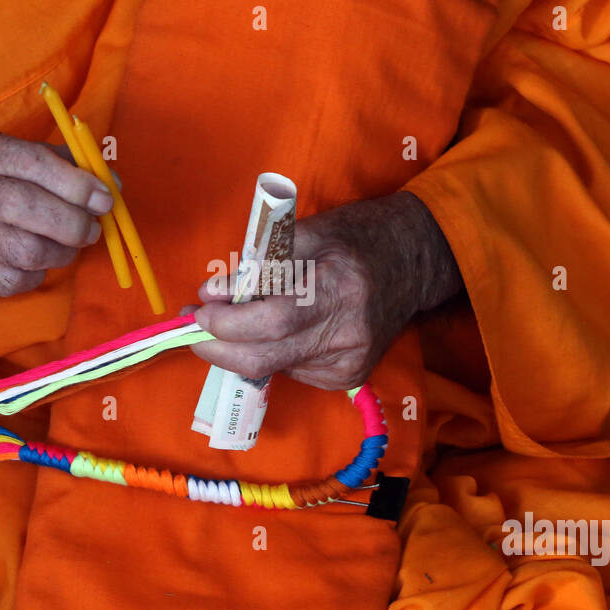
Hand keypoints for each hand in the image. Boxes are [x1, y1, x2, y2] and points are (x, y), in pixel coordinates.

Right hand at [0, 123, 112, 295]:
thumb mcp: (5, 152)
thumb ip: (57, 161)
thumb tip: (111, 183)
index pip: (32, 162)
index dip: (76, 183)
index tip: (106, 197)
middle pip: (28, 207)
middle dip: (74, 222)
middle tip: (93, 229)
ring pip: (28, 250)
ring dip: (62, 252)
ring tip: (68, 245)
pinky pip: (15, 280)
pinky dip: (37, 273)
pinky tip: (36, 261)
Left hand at [188, 192, 462, 389]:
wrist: (414, 261)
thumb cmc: (355, 238)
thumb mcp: (308, 232)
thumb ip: (257, 263)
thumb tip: (210, 294)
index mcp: (339, 289)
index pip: (270, 320)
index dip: (226, 320)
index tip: (198, 307)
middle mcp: (348, 334)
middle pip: (264, 358)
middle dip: (217, 347)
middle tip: (194, 327)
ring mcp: (350, 362)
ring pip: (273, 367)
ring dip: (242, 347)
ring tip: (237, 319)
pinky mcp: (349, 377)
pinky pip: (292, 371)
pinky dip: (273, 352)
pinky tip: (284, 330)